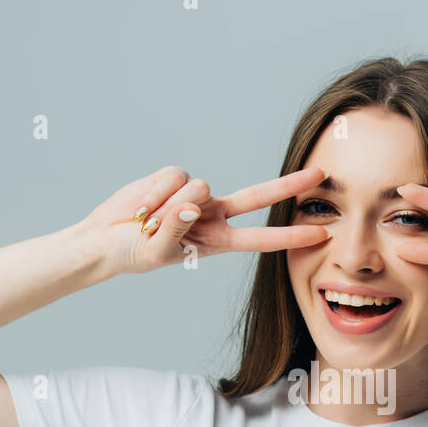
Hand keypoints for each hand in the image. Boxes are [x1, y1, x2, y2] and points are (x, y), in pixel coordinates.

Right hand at [81, 165, 330, 275]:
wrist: (106, 237)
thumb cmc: (134, 252)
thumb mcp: (157, 251)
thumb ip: (175, 229)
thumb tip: (190, 205)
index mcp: (216, 241)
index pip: (260, 239)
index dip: (290, 236)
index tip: (320, 234)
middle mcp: (212, 214)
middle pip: (257, 197)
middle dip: (289, 186)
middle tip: (321, 174)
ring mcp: (195, 194)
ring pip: (198, 186)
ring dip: (168, 205)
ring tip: (148, 222)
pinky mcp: (175, 176)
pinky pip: (174, 175)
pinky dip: (155, 192)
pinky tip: (142, 207)